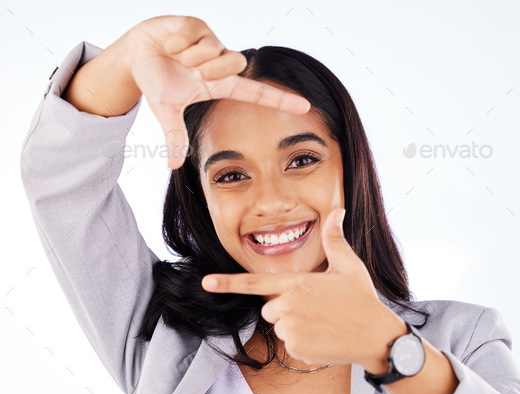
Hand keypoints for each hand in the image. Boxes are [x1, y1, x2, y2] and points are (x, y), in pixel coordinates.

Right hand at [121, 16, 310, 168]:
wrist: (136, 54)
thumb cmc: (156, 83)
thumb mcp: (166, 111)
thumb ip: (174, 136)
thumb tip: (172, 166)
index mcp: (221, 85)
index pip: (257, 94)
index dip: (281, 100)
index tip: (305, 107)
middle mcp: (221, 62)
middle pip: (237, 63)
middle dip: (210, 69)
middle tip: (190, 72)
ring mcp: (212, 42)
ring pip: (216, 48)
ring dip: (191, 56)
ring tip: (177, 57)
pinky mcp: (199, 24)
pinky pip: (196, 33)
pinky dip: (178, 41)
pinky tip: (170, 42)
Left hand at [201, 208, 402, 366]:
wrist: (376, 336)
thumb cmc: (362, 299)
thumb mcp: (349, 266)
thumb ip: (335, 240)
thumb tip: (338, 211)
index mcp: (295, 282)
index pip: (254, 283)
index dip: (228, 283)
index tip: (206, 284)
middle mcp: (287, 304)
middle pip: (269, 309)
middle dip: (286, 310)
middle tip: (316, 310)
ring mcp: (290, 327)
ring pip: (279, 327)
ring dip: (295, 327)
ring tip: (322, 324)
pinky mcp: (295, 347)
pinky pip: (289, 344)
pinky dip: (303, 343)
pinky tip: (323, 338)